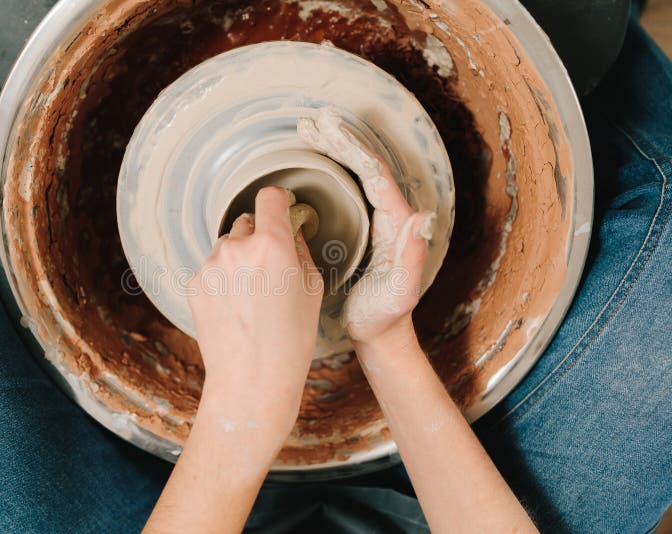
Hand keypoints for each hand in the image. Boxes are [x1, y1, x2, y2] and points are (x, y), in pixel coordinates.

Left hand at [187, 186, 323, 454]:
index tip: (283, 208)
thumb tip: (291, 230)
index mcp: (272, 246)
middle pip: (247, 222)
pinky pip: (212, 269)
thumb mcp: (312, 290)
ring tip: (252, 297)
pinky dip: (223, 280)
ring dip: (239, 260)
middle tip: (270, 269)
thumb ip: (300, 250)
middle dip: (259, 238)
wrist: (251, 380)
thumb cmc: (291, 340)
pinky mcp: (194, 284)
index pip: (270, 197)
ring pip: (228, 248)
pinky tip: (235, 308)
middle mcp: (237, 249)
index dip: (280, 200)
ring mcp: (211, 266)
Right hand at [298, 109, 433, 348]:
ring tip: (306, 131)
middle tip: (312, 120)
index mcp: (396, 223)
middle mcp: (389, 216)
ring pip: (353, 174)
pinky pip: (345, 190)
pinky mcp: (361, 230)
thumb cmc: (386, 317)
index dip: (352, 148)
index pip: (375, 174)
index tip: (329, 129)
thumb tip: (423, 218)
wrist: (380, 334)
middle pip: (363, 166)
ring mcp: (374, 221)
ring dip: (331, 150)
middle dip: (338, 141)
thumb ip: (411, 257)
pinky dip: (328, 171)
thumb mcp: (399, 293)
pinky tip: (309, 165)